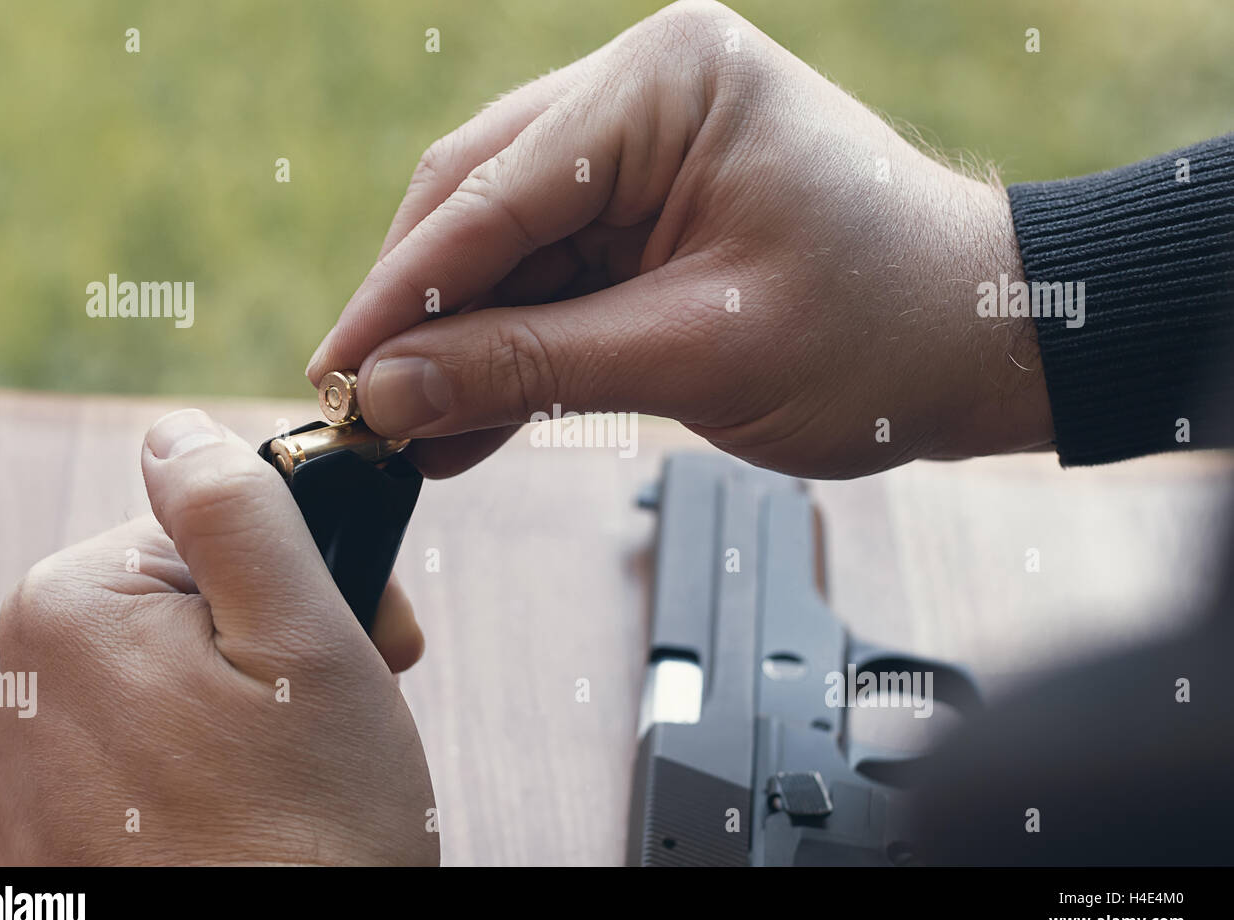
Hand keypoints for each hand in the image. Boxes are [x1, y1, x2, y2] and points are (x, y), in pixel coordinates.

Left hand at [0, 409, 438, 864]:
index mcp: (68, 613)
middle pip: (180, 612)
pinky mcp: (37, 854)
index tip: (367, 641)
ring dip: (243, 714)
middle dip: (275, 647)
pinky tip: (245, 825)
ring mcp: (16, 783)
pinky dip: (197, 781)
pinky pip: (132, 767)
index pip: (204, 533)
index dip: (303, 578)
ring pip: (164, 689)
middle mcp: (13, 691)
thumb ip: (237, 509)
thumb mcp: (308, 639)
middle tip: (341, 718)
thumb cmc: (309, 838)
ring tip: (297, 783)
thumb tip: (176, 432)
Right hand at [307, 0, 1051, 478]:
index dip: (403, 296)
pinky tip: (469, 420)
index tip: (338, 376)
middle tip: (366, 412)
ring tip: (413, 437)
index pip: (493, 193)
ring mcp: (643, 147)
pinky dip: (515, 348)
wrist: (979, 344)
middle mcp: (642, 91)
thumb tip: (391, 396)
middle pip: (480, 204)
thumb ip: (532, 368)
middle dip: (421, 315)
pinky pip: (553, 276)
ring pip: (506, 249)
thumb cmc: (879, 332)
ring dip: (462, 343)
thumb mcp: (698, 354)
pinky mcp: (648, 207)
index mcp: (665, 82)